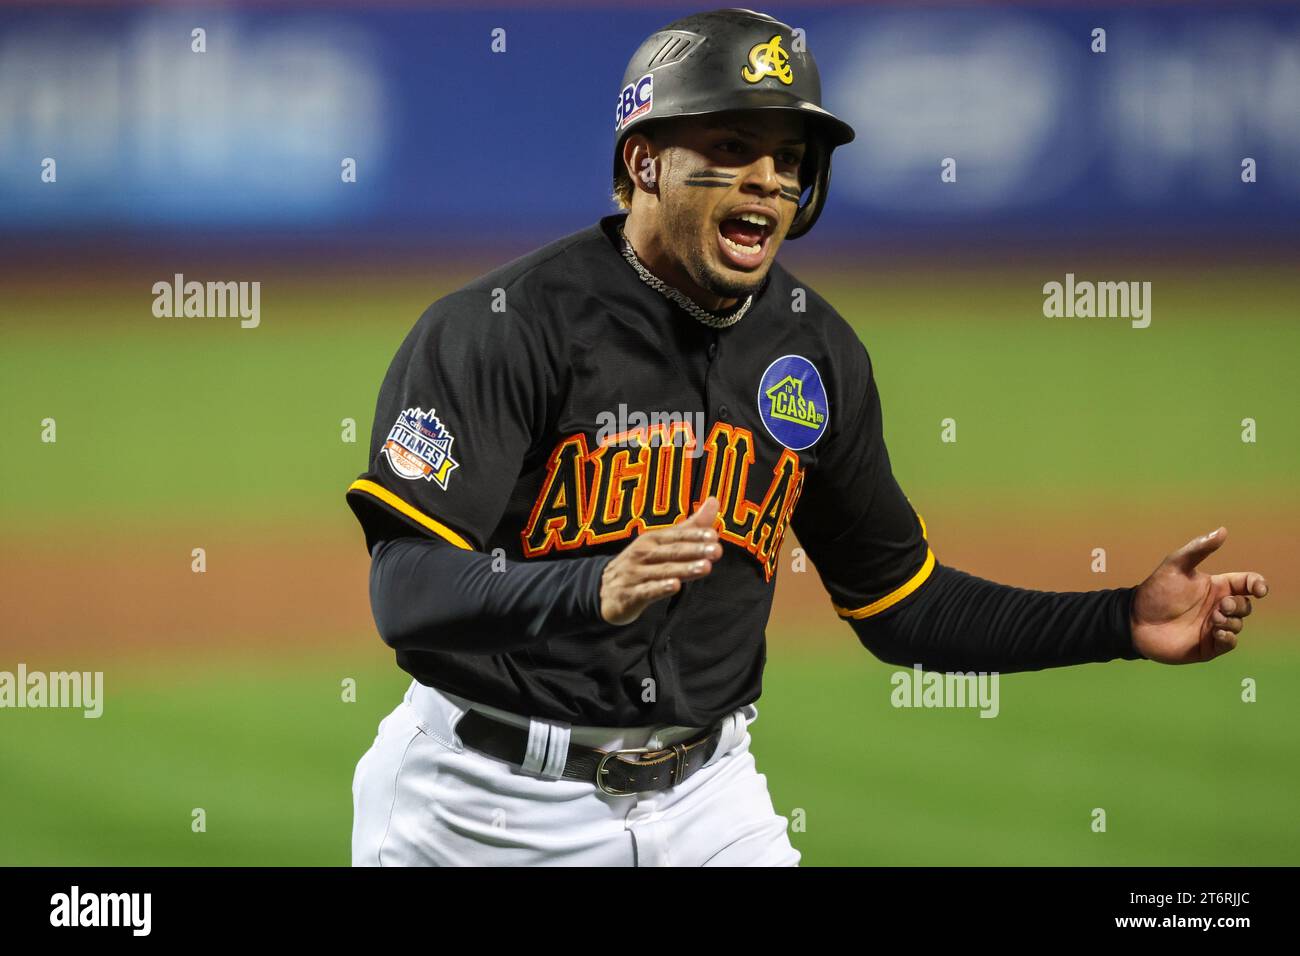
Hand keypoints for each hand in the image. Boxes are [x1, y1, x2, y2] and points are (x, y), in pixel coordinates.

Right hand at [600, 497, 721, 625]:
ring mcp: (634, 573)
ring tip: (705, 567)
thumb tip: (714, 500)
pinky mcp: (629, 594)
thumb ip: (690, 526)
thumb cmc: (641, 563)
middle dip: (695, 550)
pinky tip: (676, 586)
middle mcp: (642, 553)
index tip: (714, 536)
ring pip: (663, 570)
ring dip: (684, 569)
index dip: (695, 534)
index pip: (676, 535)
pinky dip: (660, 588)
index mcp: (652, 539)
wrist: (605, 590)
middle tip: (716, 551)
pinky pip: (647, 591)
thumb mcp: (662, 543)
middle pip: (672, 551)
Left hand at [1130, 527, 1268, 663]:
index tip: (1259, 590)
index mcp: (1215, 586)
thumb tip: (1222, 531)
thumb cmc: (1155, 591)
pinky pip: (1230, 643)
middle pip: (1246, 605)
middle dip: (1240, 605)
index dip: (1258, 585)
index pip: (1247, 583)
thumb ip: (1198, 549)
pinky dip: (1229, 638)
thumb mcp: (1175, 565)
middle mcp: (1217, 606)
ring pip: (1239, 624)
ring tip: (1213, 618)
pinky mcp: (1208, 645)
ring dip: (1231, 621)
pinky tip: (1217, 633)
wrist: (1135, 621)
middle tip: (1222, 606)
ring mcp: (1214, 626)